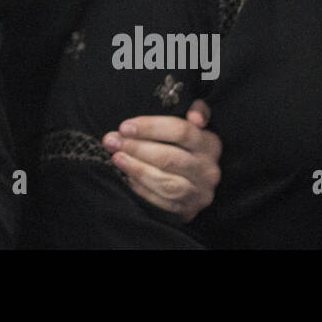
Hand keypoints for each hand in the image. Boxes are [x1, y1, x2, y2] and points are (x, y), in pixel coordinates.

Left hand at [103, 99, 221, 222]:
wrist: (197, 183)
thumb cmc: (187, 146)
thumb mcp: (193, 126)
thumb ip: (196, 112)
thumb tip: (195, 116)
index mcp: (209, 144)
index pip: (181, 131)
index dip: (151, 128)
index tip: (124, 127)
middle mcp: (208, 169)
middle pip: (169, 158)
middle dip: (136, 148)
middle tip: (112, 141)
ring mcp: (199, 192)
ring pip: (165, 182)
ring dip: (136, 169)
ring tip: (116, 157)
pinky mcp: (187, 210)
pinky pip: (161, 201)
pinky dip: (142, 188)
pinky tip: (127, 176)